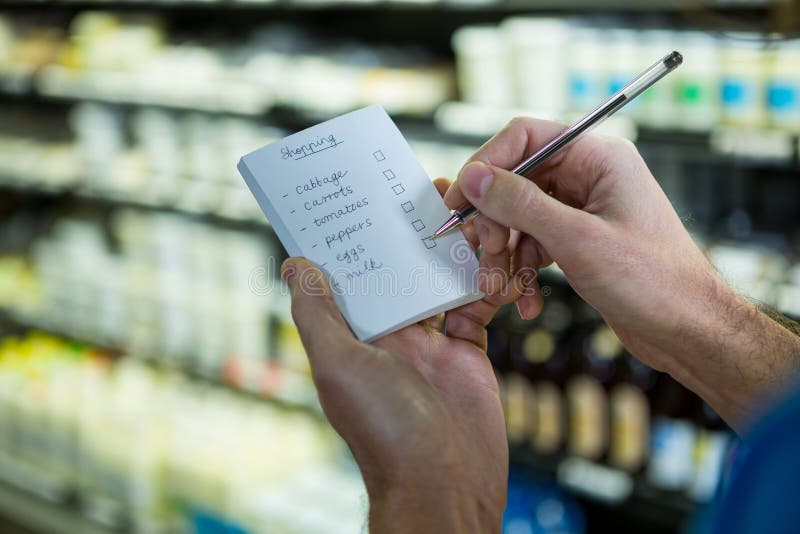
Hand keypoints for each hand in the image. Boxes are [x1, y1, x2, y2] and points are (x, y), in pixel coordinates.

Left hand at [281, 181, 518, 532]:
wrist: (446, 483)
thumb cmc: (385, 430)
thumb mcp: (339, 365)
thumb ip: (318, 313)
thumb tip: (293, 263)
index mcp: (354, 334)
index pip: (351, 274)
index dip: (356, 236)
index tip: (364, 196)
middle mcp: (391, 335)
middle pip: (400, 270)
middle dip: (412, 233)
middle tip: (427, 192)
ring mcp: (431, 343)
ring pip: (441, 281)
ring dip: (452, 251)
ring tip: (463, 213)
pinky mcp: (469, 352)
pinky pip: (477, 306)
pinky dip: (486, 283)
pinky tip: (492, 257)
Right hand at [445, 117, 799, 429]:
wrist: (686, 330)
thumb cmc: (653, 282)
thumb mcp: (577, 241)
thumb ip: (521, 205)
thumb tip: (476, 177)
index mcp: (599, 157)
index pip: (525, 138)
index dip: (486, 165)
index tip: (460, 201)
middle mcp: (589, 176)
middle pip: (516, 182)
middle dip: (494, 223)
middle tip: (484, 255)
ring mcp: (583, 209)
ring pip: (520, 218)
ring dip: (504, 255)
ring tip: (499, 290)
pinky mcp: (578, 240)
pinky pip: (534, 244)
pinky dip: (522, 271)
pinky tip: (525, 300)